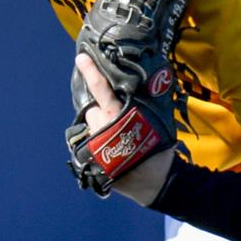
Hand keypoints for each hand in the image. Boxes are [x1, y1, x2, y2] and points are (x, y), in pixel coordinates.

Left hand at [74, 53, 175, 205]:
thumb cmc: (159, 151)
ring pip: (91, 126)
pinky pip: (91, 142)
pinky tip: (114, 148)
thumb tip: (132, 90)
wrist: (156, 182)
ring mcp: (95, 145)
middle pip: (92, 109)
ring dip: (100, 126)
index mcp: (119, 117)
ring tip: (118, 136)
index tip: (81, 57)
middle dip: (101, 110)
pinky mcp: (92, 159)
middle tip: (118, 118)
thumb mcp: (153, 123)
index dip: (91, 72)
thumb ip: (137, 108)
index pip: (102, 90)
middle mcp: (103, 129)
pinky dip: (99, 141)